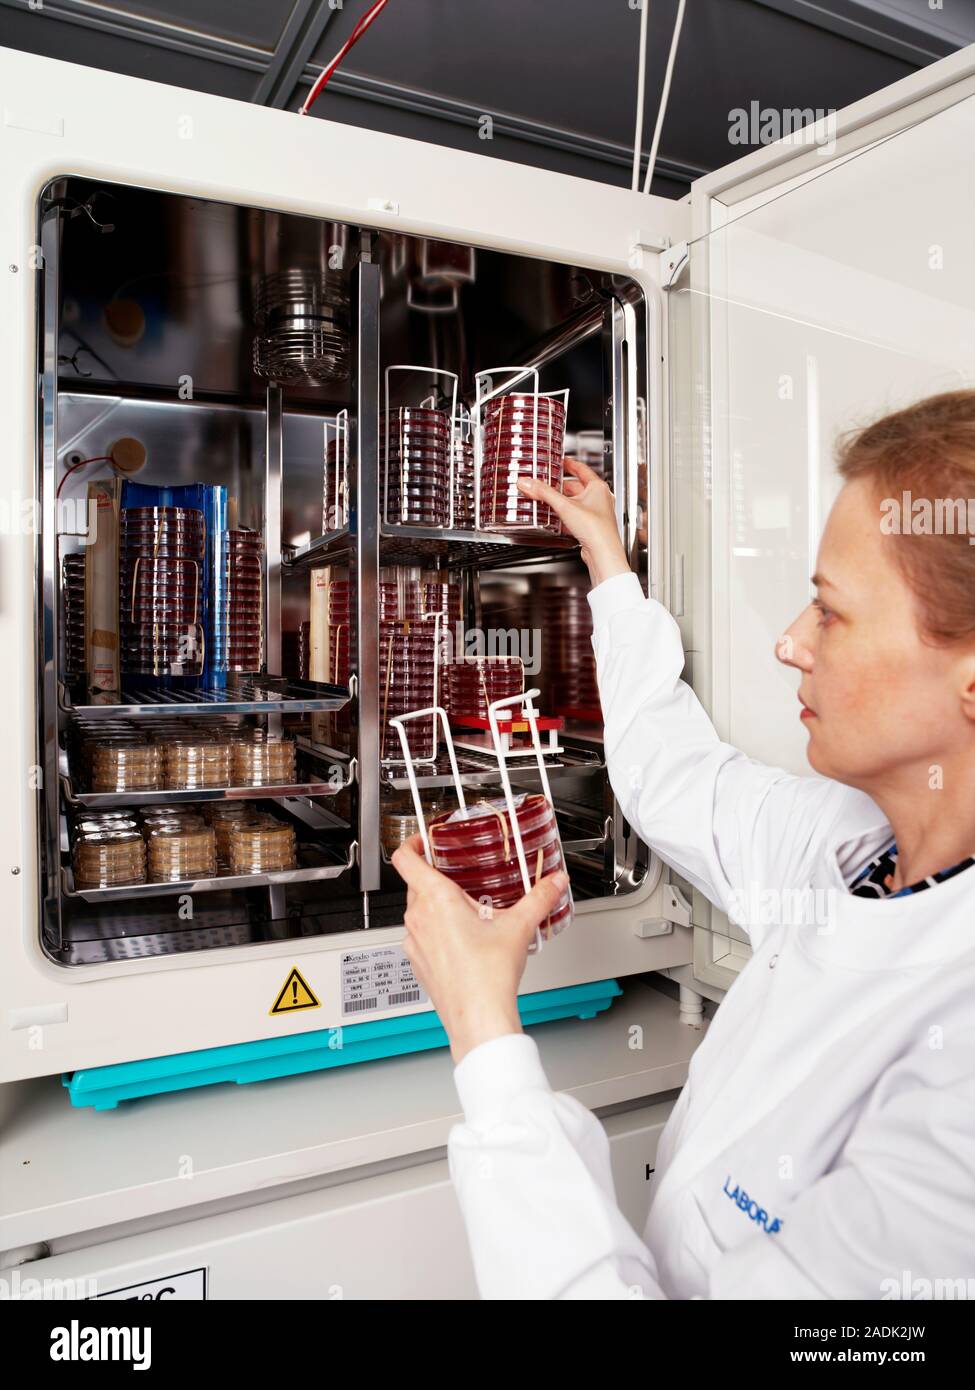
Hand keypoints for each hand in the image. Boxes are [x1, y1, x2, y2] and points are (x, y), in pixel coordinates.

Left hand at [391, 833, 569, 1064]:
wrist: (479, 1019)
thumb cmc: (487, 977)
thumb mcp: (519, 927)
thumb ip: (539, 898)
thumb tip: (554, 883)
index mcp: (435, 900)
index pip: (406, 858)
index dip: (413, 843)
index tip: (426, 840)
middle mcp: (418, 919)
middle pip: (414, 883)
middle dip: (435, 876)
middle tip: (459, 874)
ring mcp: (415, 943)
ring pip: (418, 911)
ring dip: (436, 905)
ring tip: (467, 909)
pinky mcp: (418, 963)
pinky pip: (421, 936)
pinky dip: (436, 930)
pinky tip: (463, 939)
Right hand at [517, 457, 630, 586]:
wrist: (602, 552)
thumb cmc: (596, 528)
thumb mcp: (565, 506)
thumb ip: (544, 493)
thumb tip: (528, 483)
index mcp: (598, 487)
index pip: (582, 469)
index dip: (569, 464)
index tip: (561, 461)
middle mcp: (600, 499)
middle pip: (576, 487)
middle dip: (561, 486)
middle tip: (548, 483)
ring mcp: (596, 513)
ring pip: (575, 503)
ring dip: (562, 501)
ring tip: (548, 500)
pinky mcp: (590, 527)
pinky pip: (575, 516)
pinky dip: (565, 515)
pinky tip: (556, 519)